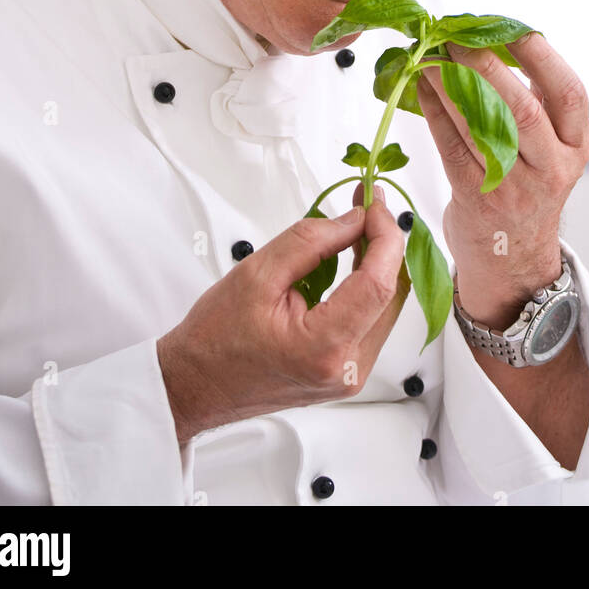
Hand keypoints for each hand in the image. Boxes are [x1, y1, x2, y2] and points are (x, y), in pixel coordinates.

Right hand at [156, 193, 407, 446]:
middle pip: (391, 295)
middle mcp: (346, 369)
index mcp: (323, 348)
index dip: (384, 236)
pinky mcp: (345, 372)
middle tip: (368, 203)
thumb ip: (311, 242)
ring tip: (361, 223)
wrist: (196, 385)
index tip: (373, 203)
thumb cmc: (215, 337)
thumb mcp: (257, 274)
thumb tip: (355, 220)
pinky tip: (355, 256)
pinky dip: (367, 284)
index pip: (378, 284)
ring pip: (386, 306)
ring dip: (379, 261)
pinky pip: (372, 319)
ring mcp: (349, 376)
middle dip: (386, 242)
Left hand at [417, 33, 588, 326]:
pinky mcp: (476, 199)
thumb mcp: (552, 148)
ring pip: (481, 126)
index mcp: (576, 146)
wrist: (513, 259)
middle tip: (457, 34)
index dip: (542, 57)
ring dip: (450, 83)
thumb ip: (539, 102)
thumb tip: (499, 39)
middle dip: (486, 66)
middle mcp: (552, 168)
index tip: (511, 26)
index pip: (570, 95)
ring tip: (428, 52)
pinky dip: (434, 110)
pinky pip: (450, 145)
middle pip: (522, 110)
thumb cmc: (528, 186)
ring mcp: (514, 187)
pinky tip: (420, 85)